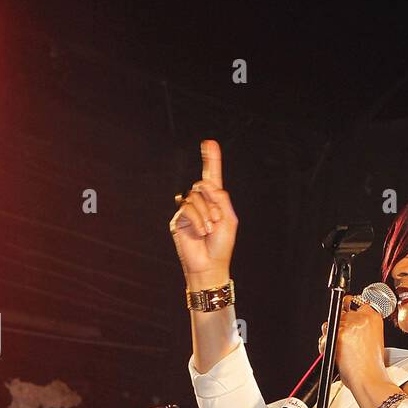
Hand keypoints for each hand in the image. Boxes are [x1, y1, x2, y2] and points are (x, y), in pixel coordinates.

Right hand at [169, 139, 237, 283]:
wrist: (209, 265)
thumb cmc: (221, 245)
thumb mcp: (228, 219)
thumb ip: (221, 198)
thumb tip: (206, 186)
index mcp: (215, 201)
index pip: (212, 177)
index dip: (211, 160)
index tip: (209, 143)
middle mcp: (200, 202)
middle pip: (202, 185)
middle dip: (212, 200)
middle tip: (217, 220)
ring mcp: (188, 210)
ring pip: (195, 197)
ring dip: (206, 213)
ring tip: (209, 229)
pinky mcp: (179, 219)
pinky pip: (187, 208)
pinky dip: (197, 220)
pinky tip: (201, 232)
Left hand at [320, 294, 387, 388]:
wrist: (369, 378)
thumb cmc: (371, 366)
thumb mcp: (374, 340)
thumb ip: (363, 328)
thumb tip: (349, 325)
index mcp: (373, 317)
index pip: (357, 305)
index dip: (350, 315)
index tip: (347, 320)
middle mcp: (362, 317)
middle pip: (341, 313)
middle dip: (338, 326)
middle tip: (343, 342)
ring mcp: (349, 324)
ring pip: (329, 323)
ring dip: (330, 335)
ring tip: (340, 350)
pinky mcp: (338, 334)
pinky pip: (324, 337)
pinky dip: (324, 346)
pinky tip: (335, 355)